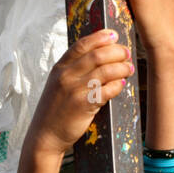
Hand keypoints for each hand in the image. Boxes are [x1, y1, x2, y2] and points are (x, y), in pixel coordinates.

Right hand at [25, 30, 131, 158]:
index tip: (114, 35)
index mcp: (59, 68)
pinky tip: (122, 84)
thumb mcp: (57, 85)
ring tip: (129, 69)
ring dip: (122, 68)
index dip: (101, 37)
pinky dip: (118, 85)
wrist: (45, 136)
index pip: (82, 44)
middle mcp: (66, 76)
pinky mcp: (83, 105)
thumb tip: (99, 57)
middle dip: (117, 52)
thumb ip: (73, 71)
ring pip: (105, 71)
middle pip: (98, 55)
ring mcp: (74, 90)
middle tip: (126, 54)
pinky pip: (107, 90)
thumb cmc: (54, 111)